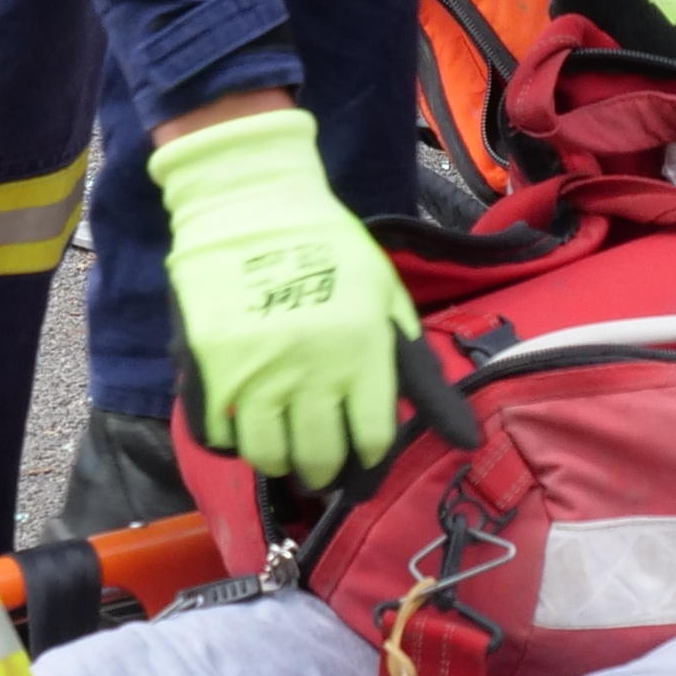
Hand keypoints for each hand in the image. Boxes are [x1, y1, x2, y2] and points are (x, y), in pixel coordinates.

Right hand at [146, 104, 417, 490]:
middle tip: (320, 466)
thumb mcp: (388, 303)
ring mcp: (254, 371)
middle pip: (319, 458)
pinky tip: (245, 420)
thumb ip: (422, 376)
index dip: (369, 460)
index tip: (360, 455)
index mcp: (363, 351)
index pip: (373, 441)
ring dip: (279, 460)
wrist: (251, 202)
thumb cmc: (331, 252)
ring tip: (283, 445)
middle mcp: (310, 368)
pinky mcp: (207, 367)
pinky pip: (219, 434)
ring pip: (267, 456)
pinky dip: (232, 438)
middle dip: (325, 473)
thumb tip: (467, 442)